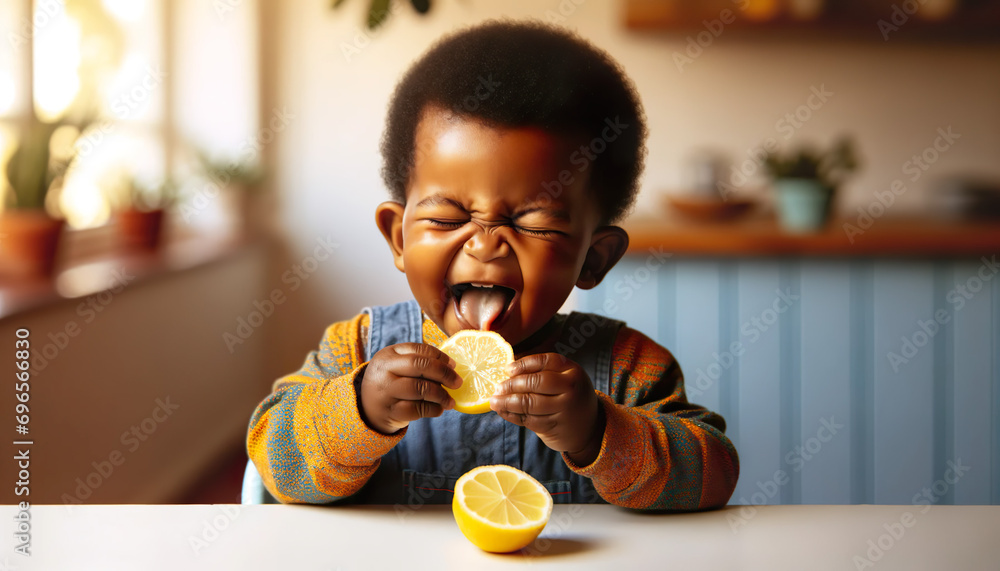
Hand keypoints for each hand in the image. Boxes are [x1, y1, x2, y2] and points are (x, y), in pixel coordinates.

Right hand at [359, 343, 460, 433]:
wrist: (367, 409)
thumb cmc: (391, 383)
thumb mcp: (397, 366)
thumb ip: (418, 362)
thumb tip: (452, 367)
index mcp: (388, 354)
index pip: (418, 349)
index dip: (439, 356)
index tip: (454, 365)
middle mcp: (384, 370)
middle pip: (419, 366)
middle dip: (443, 373)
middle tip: (458, 382)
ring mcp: (385, 391)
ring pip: (419, 389)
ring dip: (440, 395)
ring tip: (450, 401)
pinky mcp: (390, 411)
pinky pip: (417, 409)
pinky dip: (433, 410)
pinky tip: (439, 409)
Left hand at [490, 352, 605, 465]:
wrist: (589, 428)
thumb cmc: (570, 397)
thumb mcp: (566, 379)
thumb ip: (544, 372)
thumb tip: (508, 369)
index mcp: (572, 371)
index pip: (544, 361)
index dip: (523, 364)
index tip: (507, 369)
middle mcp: (571, 388)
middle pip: (535, 383)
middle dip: (512, 385)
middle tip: (498, 388)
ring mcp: (564, 409)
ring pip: (529, 404)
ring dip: (507, 402)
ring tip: (494, 401)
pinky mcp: (554, 427)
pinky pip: (528, 420)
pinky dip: (512, 415)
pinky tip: (503, 412)